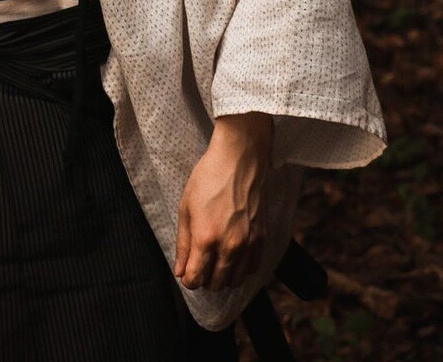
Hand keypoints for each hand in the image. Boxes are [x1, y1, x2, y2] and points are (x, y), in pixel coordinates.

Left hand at [174, 111, 272, 291]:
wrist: (239, 159)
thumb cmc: (209, 178)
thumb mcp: (186, 207)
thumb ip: (183, 243)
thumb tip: (180, 271)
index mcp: (206, 238)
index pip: (196, 279)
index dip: (188, 279)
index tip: (187, 271)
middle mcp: (229, 246)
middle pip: (216, 284)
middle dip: (204, 279)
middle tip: (200, 264)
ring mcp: (248, 244)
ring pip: (235, 281)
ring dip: (223, 277)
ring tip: (216, 261)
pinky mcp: (262, 238)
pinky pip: (252, 269)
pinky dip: (241, 269)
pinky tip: (233, 256)